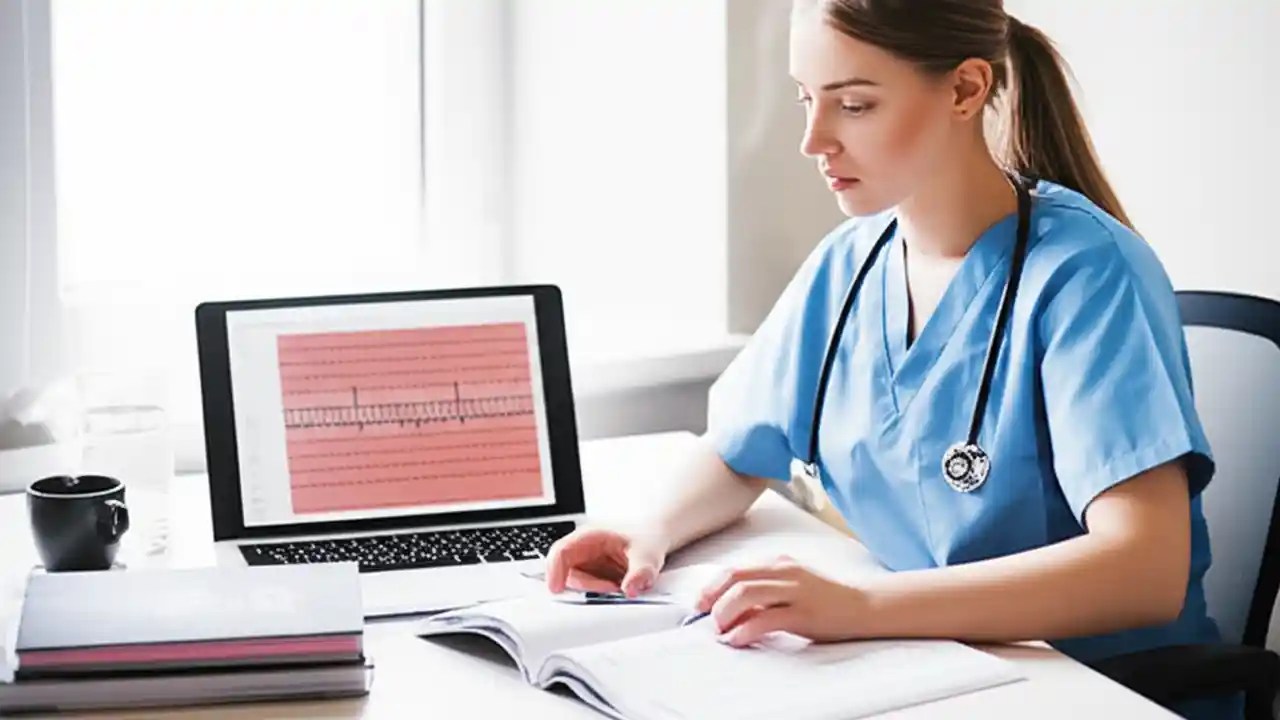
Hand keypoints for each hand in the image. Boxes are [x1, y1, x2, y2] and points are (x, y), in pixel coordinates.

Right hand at [544, 526, 668, 596]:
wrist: (657, 538)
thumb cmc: (648, 537)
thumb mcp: (648, 554)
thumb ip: (641, 572)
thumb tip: (630, 589)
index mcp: (590, 536)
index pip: (561, 552)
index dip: (555, 571)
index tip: (557, 589)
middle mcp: (584, 549)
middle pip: (568, 572)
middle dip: (587, 586)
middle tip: (612, 590)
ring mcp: (588, 563)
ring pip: (578, 583)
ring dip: (594, 591)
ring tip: (619, 587)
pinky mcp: (594, 576)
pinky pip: (589, 588)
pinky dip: (600, 593)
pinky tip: (618, 588)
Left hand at [696, 555, 870, 647]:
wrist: (863, 606)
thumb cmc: (823, 599)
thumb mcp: (791, 587)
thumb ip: (764, 592)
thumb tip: (731, 609)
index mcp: (778, 563)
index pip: (735, 570)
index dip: (711, 587)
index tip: (700, 604)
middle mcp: (784, 572)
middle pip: (735, 579)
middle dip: (713, 599)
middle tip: (706, 619)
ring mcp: (795, 591)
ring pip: (746, 595)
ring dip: (726, 614)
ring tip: (721, 631)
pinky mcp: (804, 613)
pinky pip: (766, 619)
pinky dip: (745, 630)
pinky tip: (737, 639)